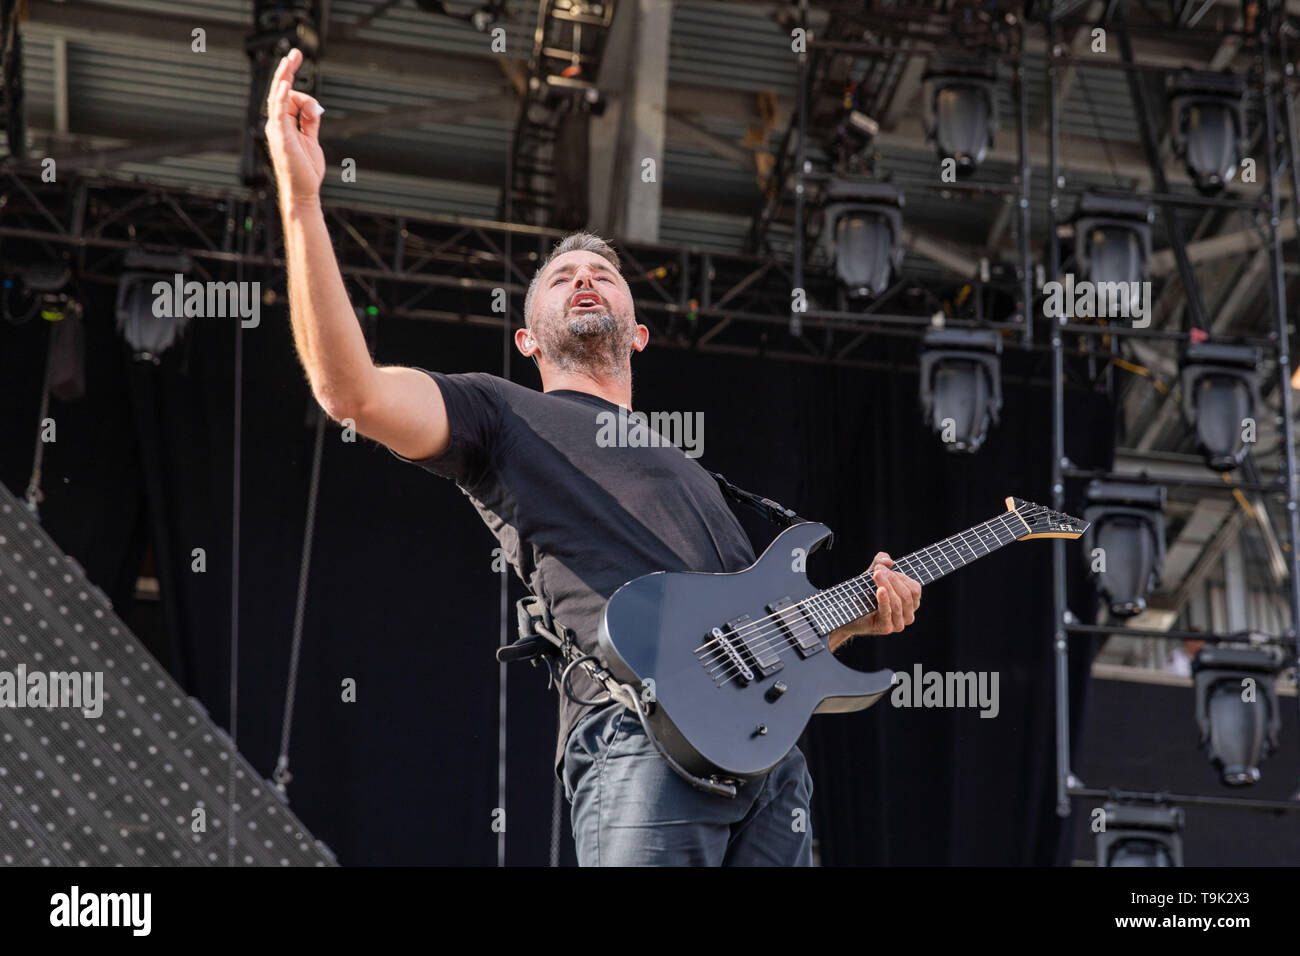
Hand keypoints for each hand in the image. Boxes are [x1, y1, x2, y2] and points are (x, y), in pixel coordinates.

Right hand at [264, 49, 325, 209]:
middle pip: (280, 91)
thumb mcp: (312, 140)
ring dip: (284, 76)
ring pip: (278, 97)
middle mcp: (276, 124)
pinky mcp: (281, 137)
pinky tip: (287, 85)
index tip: (307, 79)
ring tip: (291, 60)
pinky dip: (283, 98)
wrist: (303, 192)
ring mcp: (277, 130)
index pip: (289, 98)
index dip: (300, 88)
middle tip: (295, 53)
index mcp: (283, 124)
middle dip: (287, 70)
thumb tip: (314, 106)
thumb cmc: (305, 170)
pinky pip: (279, 113)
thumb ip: (311, 122)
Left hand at [862, 552, 920, 634]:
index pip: (915, 589)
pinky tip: (880, 590)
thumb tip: (889, 561)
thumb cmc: (864, 593)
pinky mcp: (886, 628)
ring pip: (898, 603)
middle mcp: (908, 616)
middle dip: (892, 579)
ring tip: (875, 575)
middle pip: (907, 595)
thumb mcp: (873, 574)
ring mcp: (898, 624)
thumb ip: (881, 563)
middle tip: (877, 571)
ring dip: (887, 586)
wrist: (847, 612)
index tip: (883, 567)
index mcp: (911, 604)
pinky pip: (888, 612)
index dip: (901, 577)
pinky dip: (884, 599)